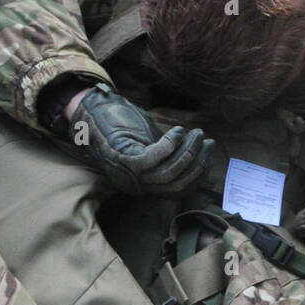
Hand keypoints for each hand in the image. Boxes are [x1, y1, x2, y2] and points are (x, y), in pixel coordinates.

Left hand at [70, 85, 214, 195]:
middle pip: (177, 184)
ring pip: (168, 173)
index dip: (199, 173)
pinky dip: (170, 144)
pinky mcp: (124, 160)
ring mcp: (129, 175)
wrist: (94, 114)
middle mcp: (136, 186)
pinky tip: (178, 130)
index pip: (179, 191)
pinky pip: (154, 159)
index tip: (209, 152)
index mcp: (144, 186)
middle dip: (197, 162)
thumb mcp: (151, 145)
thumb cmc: (125, 128)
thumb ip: (171, 154)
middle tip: (207, 141)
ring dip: (188, 151)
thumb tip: (203, 151)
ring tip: (196, 132)